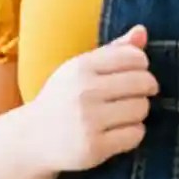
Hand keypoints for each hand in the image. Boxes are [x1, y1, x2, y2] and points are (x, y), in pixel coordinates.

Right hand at [29, 25, 158, 170]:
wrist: (32, 138)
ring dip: (139, 113)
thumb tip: (142, 31)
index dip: (142, 65)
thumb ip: (113, 51)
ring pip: (141, 109)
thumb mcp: (80, 70)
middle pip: (143, 82)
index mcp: (81, 67)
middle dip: (145, 89)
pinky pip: (136, 134)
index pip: (133, 56)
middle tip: (136, 96)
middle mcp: (84, 91)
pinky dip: (133, 133)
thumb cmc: (63, 99)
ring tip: (123, 115)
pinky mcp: (94, 147)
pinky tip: (118, 132)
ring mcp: (89, 121)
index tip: (135, 74)